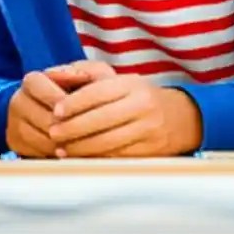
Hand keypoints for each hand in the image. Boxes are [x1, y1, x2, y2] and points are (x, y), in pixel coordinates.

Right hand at [4, 61, 114, 157]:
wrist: (55, 109)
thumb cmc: (76, 90)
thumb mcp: (84, 76)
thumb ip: (83, 73)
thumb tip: (80, 75)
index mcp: (31, 81)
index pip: (43, 90)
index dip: (62, 100)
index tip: (81, 109)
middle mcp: (17, 101)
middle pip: (44, 118)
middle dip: (68, 126)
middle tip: (89, 133)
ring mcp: (13, 123)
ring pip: (41, 139)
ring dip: (64, 143)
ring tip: (84, 143)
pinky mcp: (15, 143)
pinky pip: (36, 153)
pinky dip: (55, 154)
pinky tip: (72, 151)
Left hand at [48, 74, 201, 157]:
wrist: (181, 118)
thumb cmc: (139, 97)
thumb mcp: (120, 79)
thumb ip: (87, 74)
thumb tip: (54, 75)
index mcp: (132, 84)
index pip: (98, 92)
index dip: (74, 103)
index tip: (56, 111)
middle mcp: (143, 105)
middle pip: (101, 119)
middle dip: (72, 128)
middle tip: (52, 132)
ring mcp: (148, 129)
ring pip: (107, 141)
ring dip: (80, 147)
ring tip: (61, 148)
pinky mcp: (150, 150)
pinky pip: (116, 156)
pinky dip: (95, 158)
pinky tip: (80, 157)